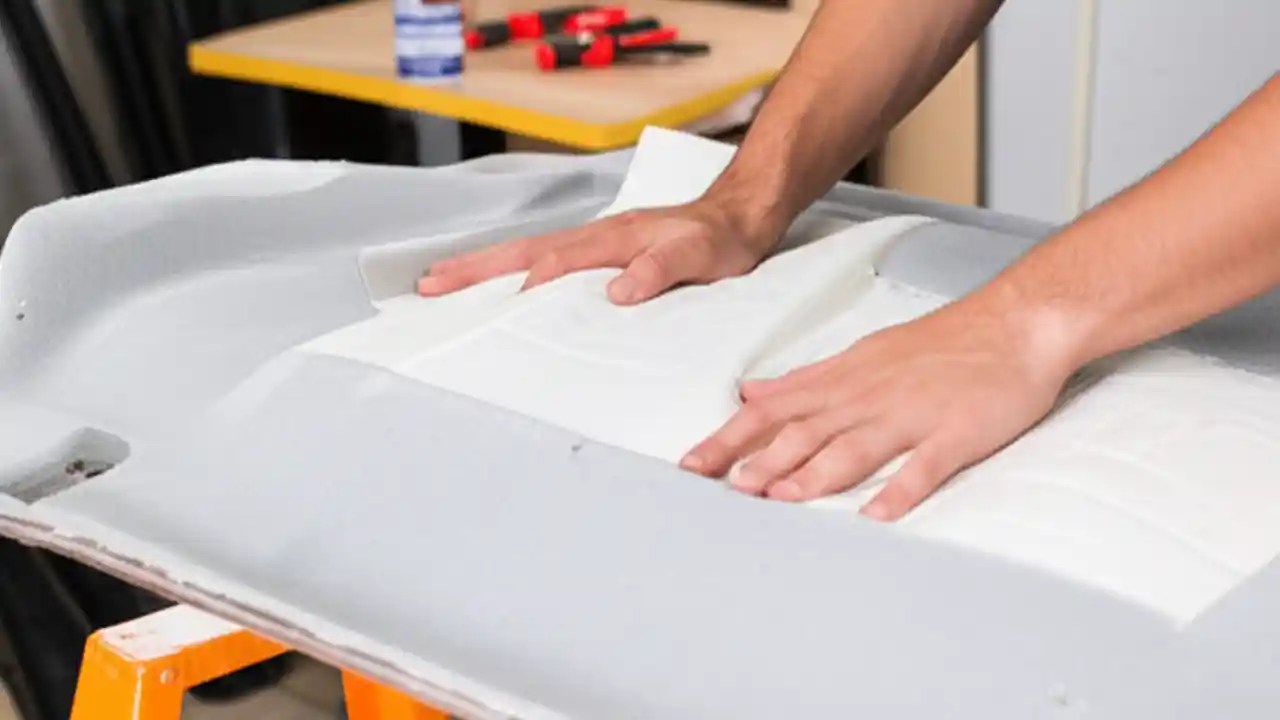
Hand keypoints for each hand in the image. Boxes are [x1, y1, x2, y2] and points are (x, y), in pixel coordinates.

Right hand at [418, 198, 782, 304]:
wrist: (741, 216)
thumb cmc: (721, 239)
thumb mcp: (701, 255)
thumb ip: (662, 269)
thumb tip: (617, 291)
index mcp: (611, 239)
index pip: (557, 263)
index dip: (528, 287)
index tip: (500, 314)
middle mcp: (595, 237)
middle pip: (522, 251)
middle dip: (474, 268)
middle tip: (428, 285)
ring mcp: (594, 243)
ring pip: (527, 253)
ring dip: (483, 267)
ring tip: (440, 282)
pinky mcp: (600, 252)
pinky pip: (544, 260)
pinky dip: (511, 270)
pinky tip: (499, 286)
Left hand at [680, 297, 1075, 520]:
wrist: (1016, 322)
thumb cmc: (940, 343)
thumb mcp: (861, 355)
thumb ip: (806, 381)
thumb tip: (752, 394)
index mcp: (844, 380)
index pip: (773, 411)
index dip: (731, 438)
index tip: (692, 464)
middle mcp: (868, 396)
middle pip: (803, 430)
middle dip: (758, 460)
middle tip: (719, 487)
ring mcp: (912, 414)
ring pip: (854, 446)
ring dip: (814, 473)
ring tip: (779, 498)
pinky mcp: (957, 432)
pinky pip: (924, 464)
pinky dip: (900, 488)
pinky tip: (878, 515)